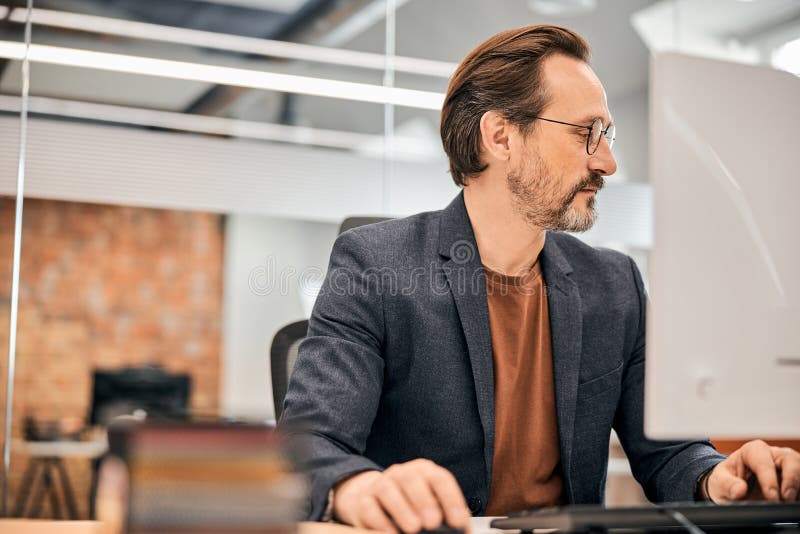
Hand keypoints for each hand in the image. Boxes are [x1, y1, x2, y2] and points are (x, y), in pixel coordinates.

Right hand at [332, 458, 471, 533]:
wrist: (370, 498)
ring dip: (401, 509)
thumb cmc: (409, 504)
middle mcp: (402, 474)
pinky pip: (369, 506)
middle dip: (424, 501)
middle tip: (433, 523)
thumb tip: (463, 531)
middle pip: (411, 479)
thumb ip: (447, 517)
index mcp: (424, 472)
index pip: (440, 479)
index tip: (458, 522)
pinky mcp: (363, 500)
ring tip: (413, 529)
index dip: (451, 499)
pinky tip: (390, 533)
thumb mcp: (431, 506)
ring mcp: (380, 484)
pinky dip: (380, 521)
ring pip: (388, 489)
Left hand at [705, 440, 799, 502]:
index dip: (769, 479)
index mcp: (752, 451)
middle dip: (791, 479)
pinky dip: (799, 492)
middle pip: (790, 460)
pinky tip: (792, 502)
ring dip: (798, 485)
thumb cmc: (727, 480)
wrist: (733, 489)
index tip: (772, 497)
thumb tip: (739, 489)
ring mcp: (786, 465)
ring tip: (790, 502)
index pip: (764, 461)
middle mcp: (773, 454)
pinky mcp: (794, 478)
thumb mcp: (719, 482)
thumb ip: (727, 484)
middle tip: (786, 499)